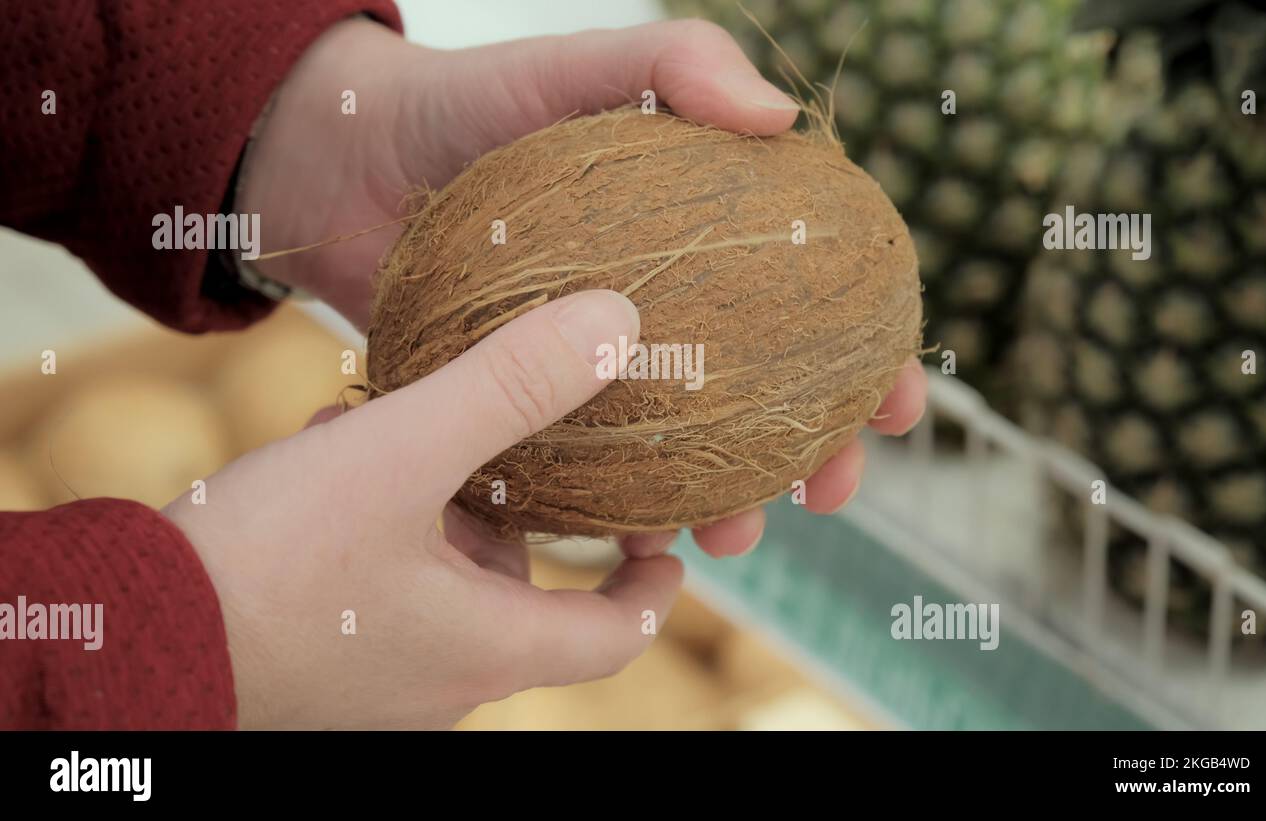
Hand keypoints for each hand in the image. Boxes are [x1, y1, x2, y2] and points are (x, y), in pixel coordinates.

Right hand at [166, 290, 679, 727]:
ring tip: (380, 431)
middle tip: (493, 442)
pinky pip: (377, 584)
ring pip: (440, 577)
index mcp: (486, 645)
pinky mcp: (318, 658)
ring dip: (428, 500)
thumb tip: (617, 327)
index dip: (650, 588)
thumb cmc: (270, 564)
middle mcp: (441, 677)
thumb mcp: (401, 454)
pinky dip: (374, 522)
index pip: (612, 636)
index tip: (665, 544)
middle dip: (511, 510)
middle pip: (518, 592)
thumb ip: (510, 387)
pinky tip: (325, 460)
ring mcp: (375, 676)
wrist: (127, 642)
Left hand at [236, 18, 927, 558]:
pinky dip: (625, 513)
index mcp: (695, 235)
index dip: (873, 353)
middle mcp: (657, 307)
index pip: (811, 298)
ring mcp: (591, 365)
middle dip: (815, 451)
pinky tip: (639, 541)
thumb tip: (786, 119)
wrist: (336, 161)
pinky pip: (592, 475)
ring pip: (689, 451)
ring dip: (729, 501)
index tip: (904, 406)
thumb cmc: (459, 104)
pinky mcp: (525, 408)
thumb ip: (672, 65)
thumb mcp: (572, 68)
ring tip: (732, 536)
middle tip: (831, 493)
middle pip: (768, 392)